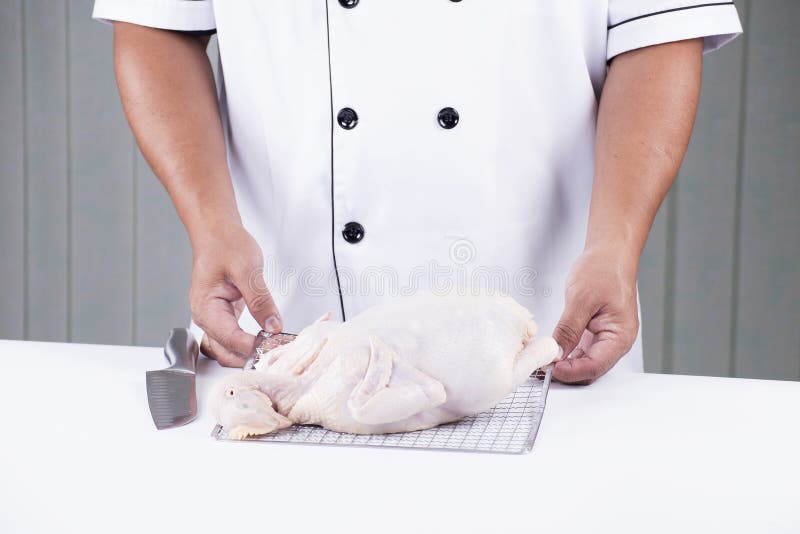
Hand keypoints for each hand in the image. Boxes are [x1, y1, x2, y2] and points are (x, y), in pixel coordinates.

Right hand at [189, 222, 282, 366]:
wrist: (216, 231)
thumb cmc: (224, 244)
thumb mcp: (247, 270)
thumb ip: (261, 301)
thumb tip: (273, 326)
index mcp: (206, 307)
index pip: (231, 340)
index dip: (255, 347)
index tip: (277, 347)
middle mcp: (206, 317)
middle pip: (226, 352)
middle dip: (251, 357)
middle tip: (278, 353)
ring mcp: (213, 318)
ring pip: (229, 350)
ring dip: (249, 355)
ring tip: (274, 350)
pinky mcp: (223, 315)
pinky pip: (234, 338)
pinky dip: (248, 344)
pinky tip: (266, 343)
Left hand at [551, 247, 638, 383]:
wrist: (609, 253)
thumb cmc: (604, 269)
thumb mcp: (581, 299)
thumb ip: (568, 329)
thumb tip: (557, 353)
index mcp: (620, 336)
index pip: (596, 366)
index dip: (572, 372)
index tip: (550, 369)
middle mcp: (616, 341)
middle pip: (591, 370)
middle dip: (567, 372)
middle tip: (541, 368)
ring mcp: (606, 338)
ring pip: (585, 363)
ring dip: (565, 366)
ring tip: (543, 362)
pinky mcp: (595, 333)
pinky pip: (581, 351)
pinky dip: (566, 355)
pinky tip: (551, 353)